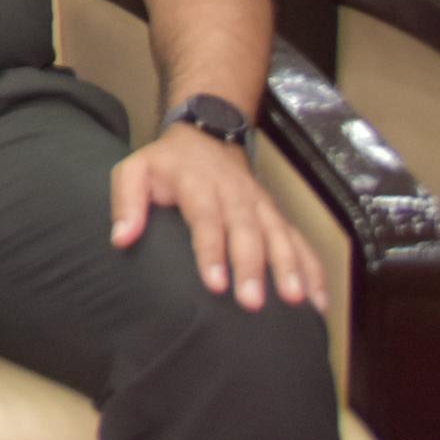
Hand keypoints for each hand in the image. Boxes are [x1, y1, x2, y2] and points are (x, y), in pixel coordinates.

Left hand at [112, 123, 319, 310]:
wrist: (206, 137)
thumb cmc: (166, 163)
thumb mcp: (134, 169)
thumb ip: (126, 201)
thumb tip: (121, 238)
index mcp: (197, 183)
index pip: (206, 218)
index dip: (211, 250)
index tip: (214, 283)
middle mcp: (234, 195)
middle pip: (246, 231)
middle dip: (252, 267)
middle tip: (252, 302)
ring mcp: (260, 205)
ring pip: (279, 236)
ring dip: (289, 268)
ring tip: (296, 301)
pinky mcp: (276, 216)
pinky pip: (299, 241)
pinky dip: (312, 269)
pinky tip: (318, 300)